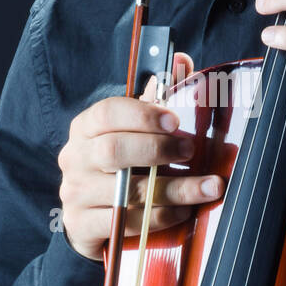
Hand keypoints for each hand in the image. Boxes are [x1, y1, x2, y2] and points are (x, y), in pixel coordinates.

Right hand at [57, 52, 224, 259]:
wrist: (92, 217)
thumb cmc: (121, 166)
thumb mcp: (134, 131)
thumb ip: (157, 98)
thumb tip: (182, 59)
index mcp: (86, 129)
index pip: (107, 113)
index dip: (143, 115)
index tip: (176, 120)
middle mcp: (75, 158)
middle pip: (114, 151)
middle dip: (158, 150)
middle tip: (191, 151)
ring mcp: (75, 194)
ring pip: (127, 192)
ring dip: (174, 189)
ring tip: (209, 187)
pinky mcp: (82, 226)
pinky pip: (125, 223)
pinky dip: (160, 218)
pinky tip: (184, 212)